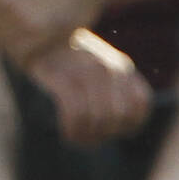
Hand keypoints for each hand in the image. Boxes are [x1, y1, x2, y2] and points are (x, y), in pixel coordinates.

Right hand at [26, 31, 152, 147]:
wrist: (37, 41)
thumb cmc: (68, 63)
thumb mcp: (99, 68)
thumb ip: (114, 91)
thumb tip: (120, 123)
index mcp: (120, 66)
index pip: (140, 102)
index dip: (129, 123)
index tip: (111, 130)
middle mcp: (107, 68)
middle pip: (118, 115)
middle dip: (103, 133)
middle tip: (87, 138)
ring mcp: (85, 71)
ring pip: (99, 117)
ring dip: (86, 135)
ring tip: (75, 138)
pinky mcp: (62, 77)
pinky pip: (76, 113)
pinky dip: (73, 129)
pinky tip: (67, 133)